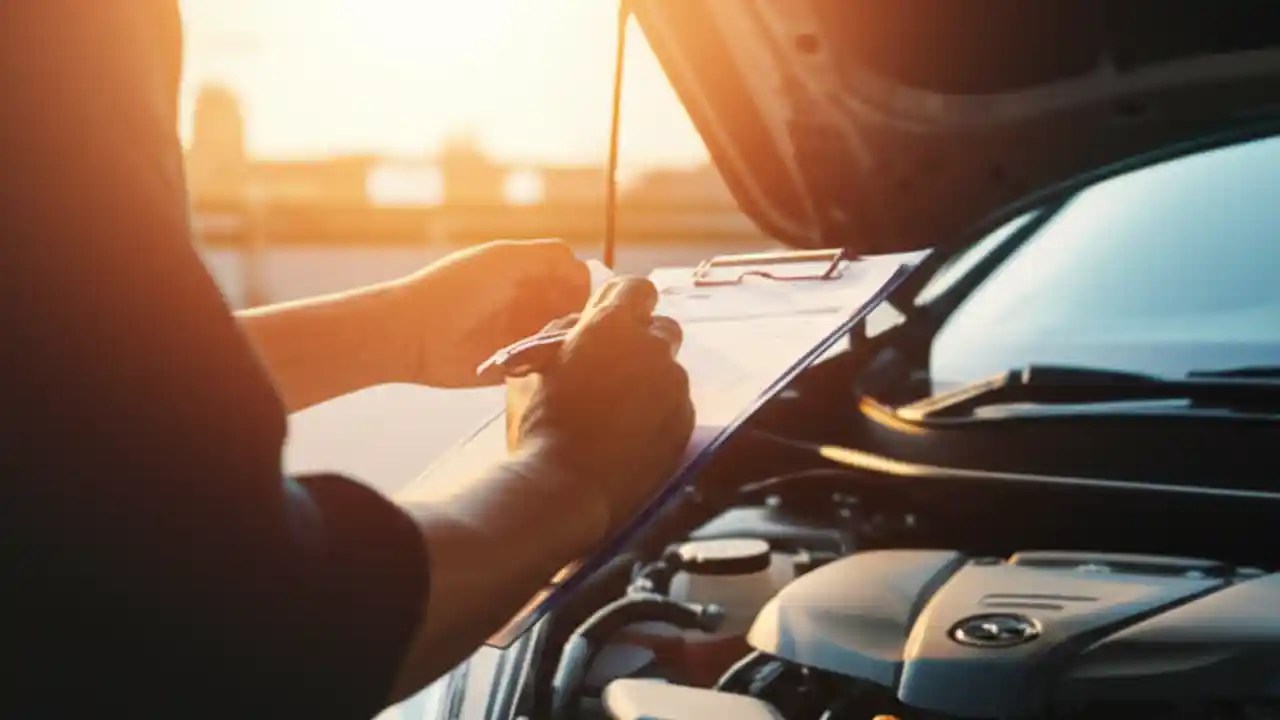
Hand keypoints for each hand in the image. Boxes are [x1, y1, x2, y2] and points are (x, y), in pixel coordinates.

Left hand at [395, 240, 589, 387]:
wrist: (412, 334)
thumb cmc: (457, 289)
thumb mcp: (507, 260)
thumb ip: (551, 259)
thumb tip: (588, 276)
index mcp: (526, 272)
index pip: (575, 276)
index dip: (584, 287)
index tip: (587, 303)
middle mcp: (526, 302)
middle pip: (574, 309)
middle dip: (582, 319)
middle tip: (582, 330)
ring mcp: (519, 335)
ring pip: (564, 339)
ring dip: (568, 344)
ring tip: (567, 350)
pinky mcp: (511, 367)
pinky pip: (545, 368)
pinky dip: (552, 368)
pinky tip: (551, 367)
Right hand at [505, 277, 694, 545]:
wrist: (563, 490)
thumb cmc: (538, 427)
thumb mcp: (534, 369)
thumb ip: (563, 337)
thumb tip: (579, 326)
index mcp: (609, 326)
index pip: (637, 289)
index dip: (625, 304)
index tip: (614, 322)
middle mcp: (650, 348)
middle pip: (663, 328)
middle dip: (644, 343)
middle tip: (618, 370)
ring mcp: (673, 385)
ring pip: (670, 370)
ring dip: (652, 382)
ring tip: (621, 413)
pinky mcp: (685, 420)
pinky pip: (678, 405)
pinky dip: (661, 414)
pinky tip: (634, 436)